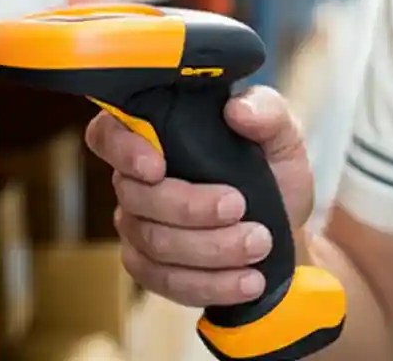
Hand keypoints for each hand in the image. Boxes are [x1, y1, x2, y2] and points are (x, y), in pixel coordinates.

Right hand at [84, 85, 314, 307]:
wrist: (284, 226)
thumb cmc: (272, 169)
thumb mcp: (283, 134)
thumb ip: (267, 113)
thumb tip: (237, 110)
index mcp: (157, 134)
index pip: (108, 134)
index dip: (123, 150)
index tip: (157, 166)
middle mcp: (137, 180)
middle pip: (138, 198)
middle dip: (191, 208)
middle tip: (240, 207)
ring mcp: (140, 227)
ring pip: (155, 244)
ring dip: (211, 249)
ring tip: (259, 243)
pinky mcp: (152, 269)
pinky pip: (167, 282)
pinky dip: (211, 283)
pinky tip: (247, 281)